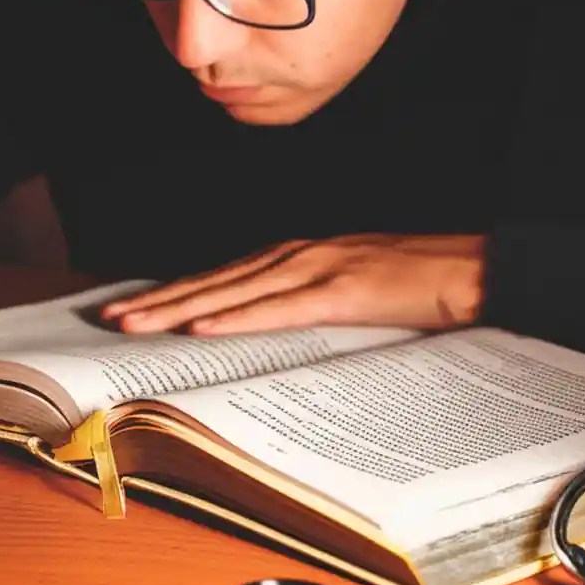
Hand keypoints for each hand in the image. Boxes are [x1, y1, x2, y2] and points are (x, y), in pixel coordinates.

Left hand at [101, 234, 485, 334]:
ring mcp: (318, 269)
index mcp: (296, 256)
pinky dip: (238, 318)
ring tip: (137, 325)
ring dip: (181, 309)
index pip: (221, 277)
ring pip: (233, 292)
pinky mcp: (343, 292)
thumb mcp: (347, 291)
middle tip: (111, 318)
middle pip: (213, 281)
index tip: (134, 307)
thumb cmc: (414, 283)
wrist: (474, 268)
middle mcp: (297, 255)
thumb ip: (305, 303)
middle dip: (159, 301)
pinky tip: (203, 328)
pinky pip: (279, 310)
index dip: (174, 293)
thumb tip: (265, 330)